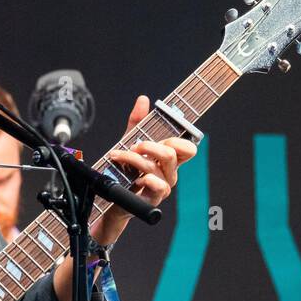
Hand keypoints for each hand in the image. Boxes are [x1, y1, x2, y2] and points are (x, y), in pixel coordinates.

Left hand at [91, 95, 197, 246]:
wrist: (113, 200)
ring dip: (133, 159)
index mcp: (169, 160)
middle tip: (134, 146)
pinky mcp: (154, 199)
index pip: (188, 148)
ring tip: (118, 156)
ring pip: (156, 166)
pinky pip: (157, 185)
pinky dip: (144, 179)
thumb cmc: (125, 173)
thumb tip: (143, 100)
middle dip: (149, 146)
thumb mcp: (129, 143)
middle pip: (171, 154)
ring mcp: (163, 187)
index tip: (159, 137)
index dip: (177, 140)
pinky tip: (134, 179)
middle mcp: (169, 173)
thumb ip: (137, 122)